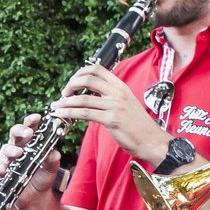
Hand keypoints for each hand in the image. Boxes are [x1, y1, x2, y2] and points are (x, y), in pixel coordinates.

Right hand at [0, 114, 61, 195]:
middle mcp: (18, 147)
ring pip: (5, 148)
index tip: (37, 117)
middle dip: (21, 130)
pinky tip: (4, 169)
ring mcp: (8, 158)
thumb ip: (52, 160)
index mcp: (30, 142)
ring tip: (18, 152)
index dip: (32, 121)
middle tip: (29, 133)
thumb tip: (54, 153)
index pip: (30, 127)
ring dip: (11, 150)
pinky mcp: (1, 170)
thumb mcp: (51, 169)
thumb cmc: (42, 178)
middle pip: (14, 133)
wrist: (35, 197)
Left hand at [48, 64, 174, 165]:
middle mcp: (118, 92)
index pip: (97, 69)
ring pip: (83, 98)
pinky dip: (70, 112)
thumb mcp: (126, 104)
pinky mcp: (111, 119)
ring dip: (66, 101)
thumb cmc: (138, 125)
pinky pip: (85, 113)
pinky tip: (62, 114)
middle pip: (88, 79)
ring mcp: (115, 105)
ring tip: (57, 106)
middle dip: (71, 84)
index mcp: (121, 86)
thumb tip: (91, 94)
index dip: (80, 73)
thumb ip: (111, 96)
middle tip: (64, 93)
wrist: (152, 140)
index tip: (72, 82)